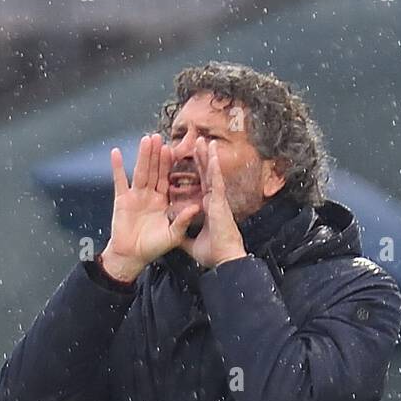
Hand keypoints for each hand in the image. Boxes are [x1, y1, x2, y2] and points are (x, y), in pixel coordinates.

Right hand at [101, 133, 199, 280]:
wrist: (131, 257)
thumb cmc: (152, 248)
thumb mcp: (172, 236)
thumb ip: (183, 221)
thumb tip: (196, 208)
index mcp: (163, 202)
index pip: (167, 179)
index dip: (169, 164)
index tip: (173, 149)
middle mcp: (149, 196)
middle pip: (153, 171)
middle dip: (156, 155)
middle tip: (158, 137)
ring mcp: (135, 196)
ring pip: (139, 172)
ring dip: (142, 156)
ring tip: (145, 140)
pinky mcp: (121, 200)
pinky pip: (119, 181)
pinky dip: (117, 168)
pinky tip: (116, 153)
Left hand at [177, 139, 246, 269]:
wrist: (225, 260)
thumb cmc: (214, 253)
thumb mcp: (192, 243)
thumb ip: (184, 233)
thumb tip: (175, 231)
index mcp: (209, 208)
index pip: (201, 184)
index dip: (197, 170)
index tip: (193, 158)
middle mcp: (214, 201)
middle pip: (206, 174)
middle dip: (202, 157)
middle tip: (198, 141)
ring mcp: (218, 200)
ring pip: (212, 173)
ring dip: (208, 156)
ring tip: (204, 140)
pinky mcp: (220, 202)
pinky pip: (216, 180)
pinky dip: (214, 166)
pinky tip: (212, 153)